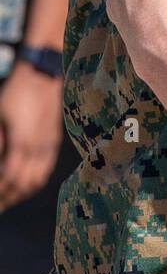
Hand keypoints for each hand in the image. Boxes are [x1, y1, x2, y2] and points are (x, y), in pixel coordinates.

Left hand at [0, 61, 62, 210]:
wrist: (43, 73)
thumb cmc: (16, 92)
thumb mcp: (0, 117)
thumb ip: (0, 143)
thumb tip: (1, 167)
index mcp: (22, 143)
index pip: (9, 179)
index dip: (0, 191)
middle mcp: (38, 148)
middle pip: (24, 184)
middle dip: (8, 198)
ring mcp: (48, 144)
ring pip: (37, 179)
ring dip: (22, 193)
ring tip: (9, 199)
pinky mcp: (53, 140)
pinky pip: (45, 169)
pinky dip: (34, 182)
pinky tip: (26, 184)